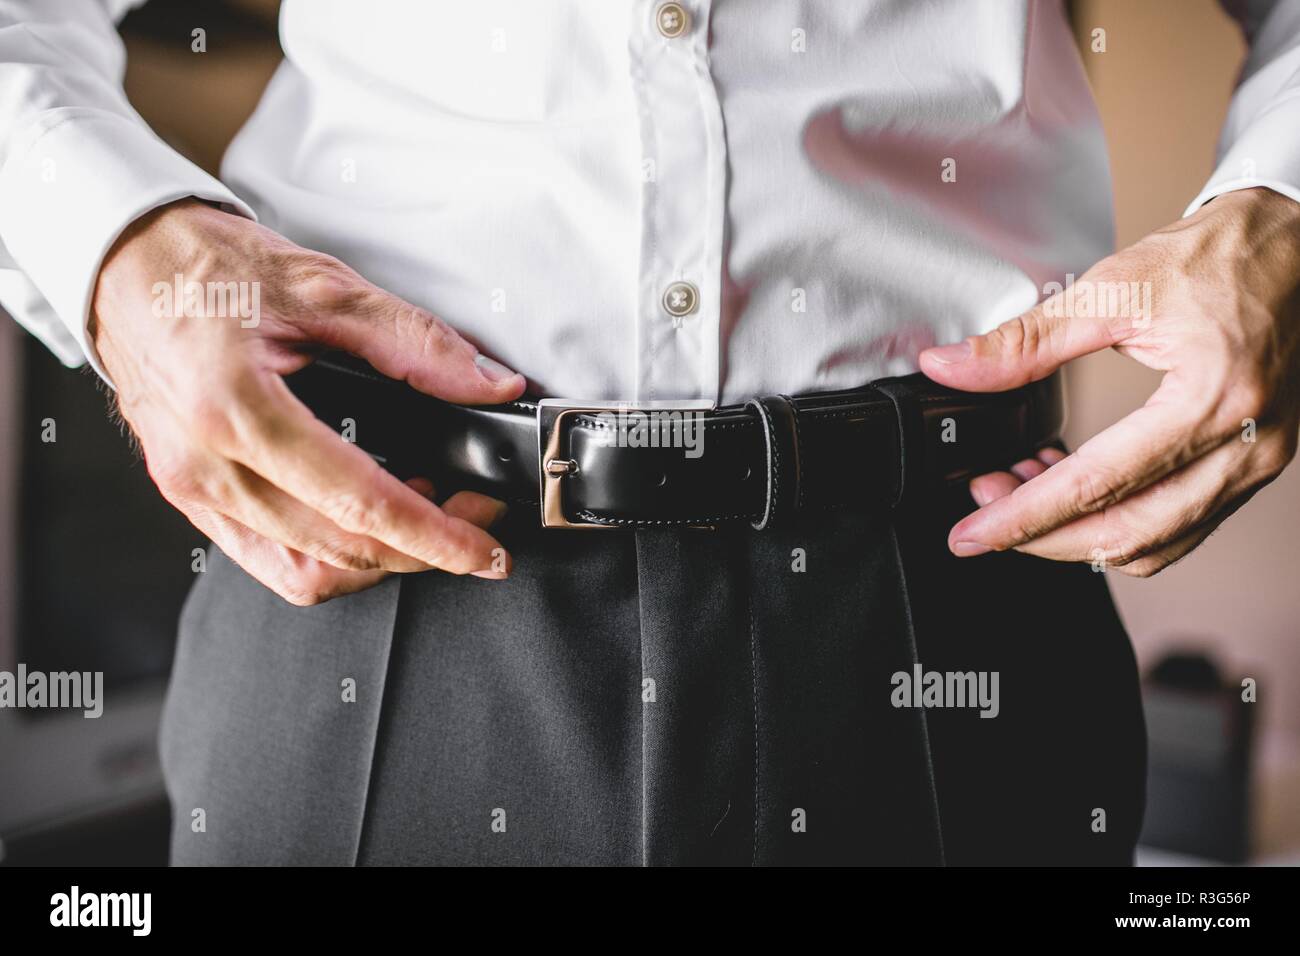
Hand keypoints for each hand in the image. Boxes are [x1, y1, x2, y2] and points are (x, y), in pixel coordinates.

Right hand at [91, 198, 525, 604]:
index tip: (488, 552)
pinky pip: (268, 559)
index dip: (438, 537)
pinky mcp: (189, 496)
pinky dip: (330, 556)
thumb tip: (488, 383)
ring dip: (379, 560)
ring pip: (305, 571)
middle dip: (424, 548)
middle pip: (340, 549)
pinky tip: (367, 522)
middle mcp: (205, 465)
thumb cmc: (206, 266)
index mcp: (234, 410)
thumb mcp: (322, 287)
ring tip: (427, 517)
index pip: (360, 503)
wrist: (123, 261)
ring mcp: (191, 489)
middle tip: (476, 515)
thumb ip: (415, 342)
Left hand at [919, 187, 1299, 575]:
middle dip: (1043, 536)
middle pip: (1128, 534)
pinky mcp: (1252, 464)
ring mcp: (1256, 461)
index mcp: (1210, 398)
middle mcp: (1245, 444)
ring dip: (1079, 534)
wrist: (1292, 244)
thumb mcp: (1111, 290)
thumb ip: (1024, 341)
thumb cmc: (1217, 258)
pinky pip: (1180, 523)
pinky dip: (1119, 520)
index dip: (1024, 516)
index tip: (972, 532)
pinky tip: (1074, 486)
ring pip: (1155, 543)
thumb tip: (951, 368)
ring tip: (1022, 491)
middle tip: (984, 509)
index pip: (1098, 483)